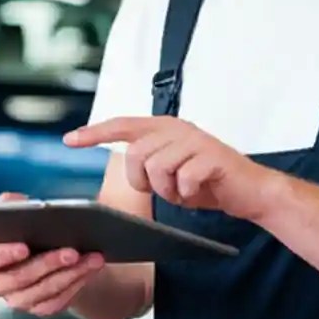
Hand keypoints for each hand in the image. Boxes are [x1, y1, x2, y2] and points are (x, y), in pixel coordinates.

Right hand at [0, 192, 105, 316]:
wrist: (51, 253)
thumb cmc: (29, 231)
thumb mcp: (20, 213)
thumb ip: (11, 207)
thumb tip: (9, 202)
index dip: (2, 255)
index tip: (24, 246)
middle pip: (18, 278)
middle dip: (47, 264)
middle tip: (71, 251)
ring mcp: (18, 299)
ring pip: (42, 291)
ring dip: (69, 274)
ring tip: (91, 258)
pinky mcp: (40, 308)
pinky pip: (57, 301)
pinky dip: (76, 284)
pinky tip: (90, 269)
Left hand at [65, 116, 275, 220]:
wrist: (249, 190)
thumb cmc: (206, 182)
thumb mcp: (171, 170)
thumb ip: (148, 163)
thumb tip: (124, 167)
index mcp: (165, 128)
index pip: (123, 125)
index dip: (95, 132)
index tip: (69, 140)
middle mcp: (178, 129)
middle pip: (137, 154)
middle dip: (143, 180)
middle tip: (163, 189)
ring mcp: (196, 141)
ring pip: (158, 167)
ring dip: (167, 190)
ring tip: (183, 190)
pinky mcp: (212, 156)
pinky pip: (183, 179)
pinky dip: (186, 193)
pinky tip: (198, 191)